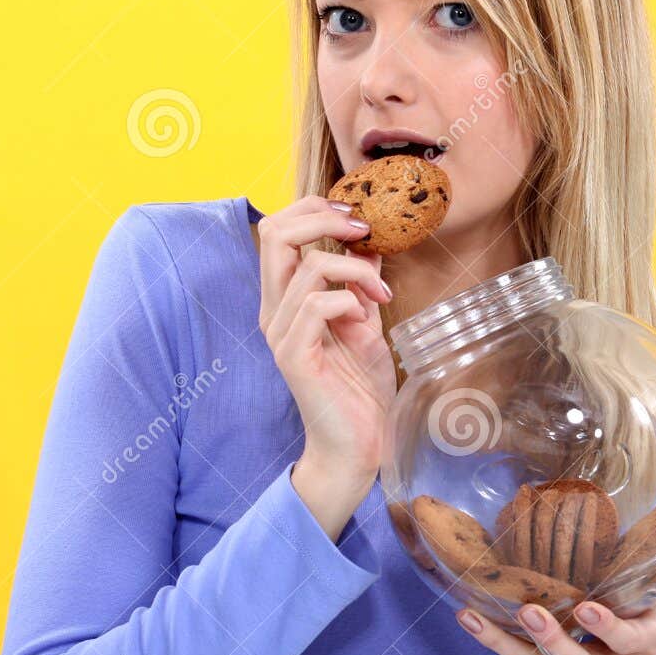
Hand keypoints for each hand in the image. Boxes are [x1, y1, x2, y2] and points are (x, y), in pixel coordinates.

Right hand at [257, 195, 396, 540]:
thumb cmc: (360, 389)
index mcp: (286, 298)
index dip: (313, 209)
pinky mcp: (294, 356)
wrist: (359, 445)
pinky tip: (371, 318)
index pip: (277, 231)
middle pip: (274, 233)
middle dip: (323, 218)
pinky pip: (318, 304)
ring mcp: (281, 333)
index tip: (357, 216)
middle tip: (363, 228)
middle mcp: (274, 310)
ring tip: (381, 294)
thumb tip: (370, 244)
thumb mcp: (366, 323)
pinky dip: (350, 299)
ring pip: (308, 266)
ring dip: (356, 269)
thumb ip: (361, 284)